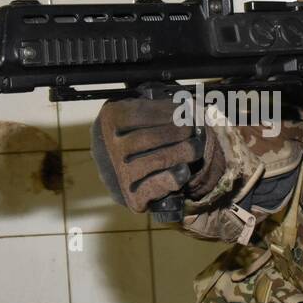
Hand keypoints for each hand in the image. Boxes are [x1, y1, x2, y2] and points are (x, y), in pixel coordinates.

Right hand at [90, 97, 224, 211]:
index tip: (185, 109)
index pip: (137, 113)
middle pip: (146, 138)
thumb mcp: (134, 115)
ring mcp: (119, 174)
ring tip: (195, 147)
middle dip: (176, 131)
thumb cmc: (133, 137)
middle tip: (192, 128)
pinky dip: (172, 179)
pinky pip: (155, 187)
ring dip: (181, 152)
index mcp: (108, 122)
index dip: (165, 111)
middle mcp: (109, 149)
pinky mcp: (132, 198)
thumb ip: (153, 106)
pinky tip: (183, 171)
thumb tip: (187, 105)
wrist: (119, 174)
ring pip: (154, 161)